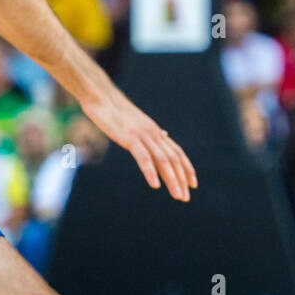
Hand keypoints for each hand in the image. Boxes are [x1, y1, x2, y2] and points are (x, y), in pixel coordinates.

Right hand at [83, 93, 197, 200]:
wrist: (101, 97)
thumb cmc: (115, 111)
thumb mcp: (138, 122)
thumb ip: (152, 132)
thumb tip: (165, 135)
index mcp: (155, 131)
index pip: (177, 151)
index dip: (186, 167)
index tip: (193, 184)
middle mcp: (154, 133)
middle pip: (173, 158)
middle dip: (181, 178)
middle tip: (186, 197)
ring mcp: (143, 135)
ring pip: (163, 159)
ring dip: (172, 179)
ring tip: (177, 195)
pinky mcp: (129, 137)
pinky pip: (143, 157)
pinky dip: (150, 171)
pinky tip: (155, 185)